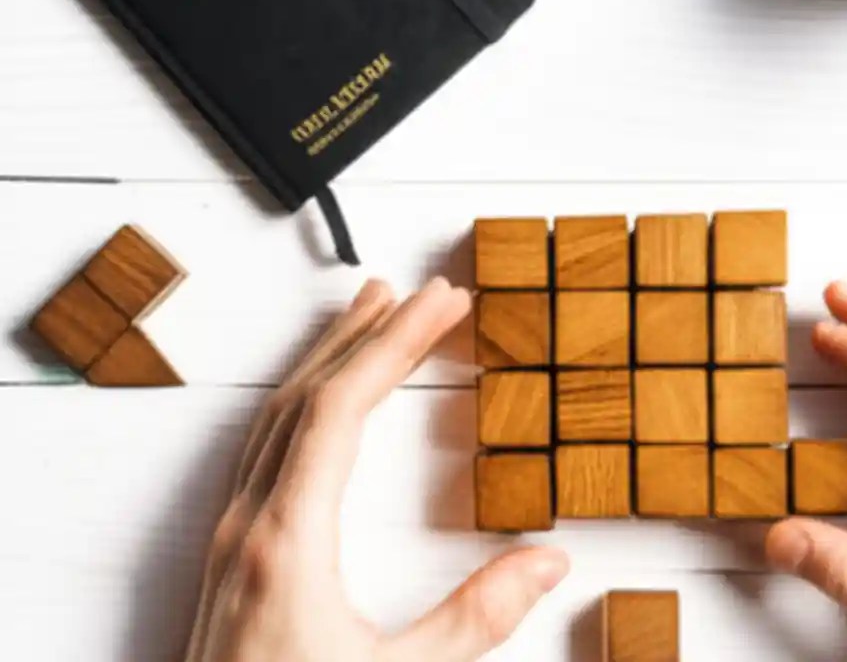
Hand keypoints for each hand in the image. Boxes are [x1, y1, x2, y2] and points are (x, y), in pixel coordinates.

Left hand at [185, 278, 568, 661]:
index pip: (342, 408)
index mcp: (284, 540)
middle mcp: (248, 525)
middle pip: (305, 396)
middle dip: (367, 334)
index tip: (441, 302)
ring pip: (277, 417)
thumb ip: (473, 621)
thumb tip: (547, 563)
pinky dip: (302, 404)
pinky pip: (263, 449)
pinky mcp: (231, 557)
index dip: (395, 344)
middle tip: (419, 292)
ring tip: (368, 317)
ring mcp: (232, 537)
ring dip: (327, 359)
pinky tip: (319, 406)